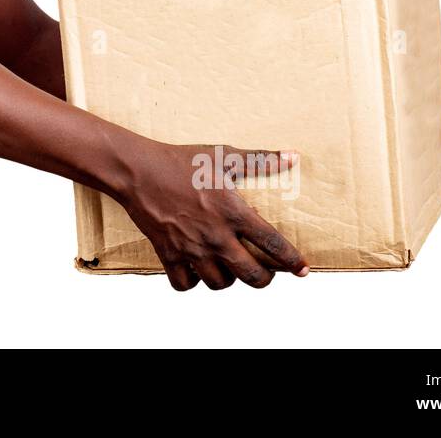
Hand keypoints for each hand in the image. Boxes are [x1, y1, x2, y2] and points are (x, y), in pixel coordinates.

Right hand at [120, 141, 308, 290]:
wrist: (138, 170)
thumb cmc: (181, 161)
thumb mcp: (223, 156)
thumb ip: (261, 160)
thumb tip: (293, 156)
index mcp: (233, 213)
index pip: (273, 245)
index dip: (293, 261)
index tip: (303, 270)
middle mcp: (216, 236)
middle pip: (252, 276)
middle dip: (265, 279)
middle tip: (264, 272)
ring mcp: (191, 249)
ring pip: (221, 283)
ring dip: (229, 278)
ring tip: (229, 266)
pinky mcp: (168, 254)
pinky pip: (185, 285)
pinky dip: (192, 282)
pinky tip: (196, 270)